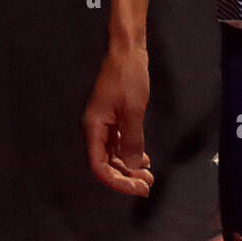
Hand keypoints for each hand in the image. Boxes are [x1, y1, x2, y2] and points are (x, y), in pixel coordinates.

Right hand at [82, 45, 153, 196]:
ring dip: (129, 167)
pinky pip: (118, 143)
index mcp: (93, 127)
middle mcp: (95, 128)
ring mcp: (104, 124)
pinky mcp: (113, 118)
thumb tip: (131, 166)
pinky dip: (130, 152)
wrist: (128, 52)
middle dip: (126, 177)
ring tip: (148, 176)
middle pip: (106, 164)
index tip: (137, 189)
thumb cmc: (128, 77)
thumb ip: (132, 140)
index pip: (99, 167)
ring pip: (113, 155)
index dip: (117, 182)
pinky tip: (143, 159)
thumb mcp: (133, 111)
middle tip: (147, 185)